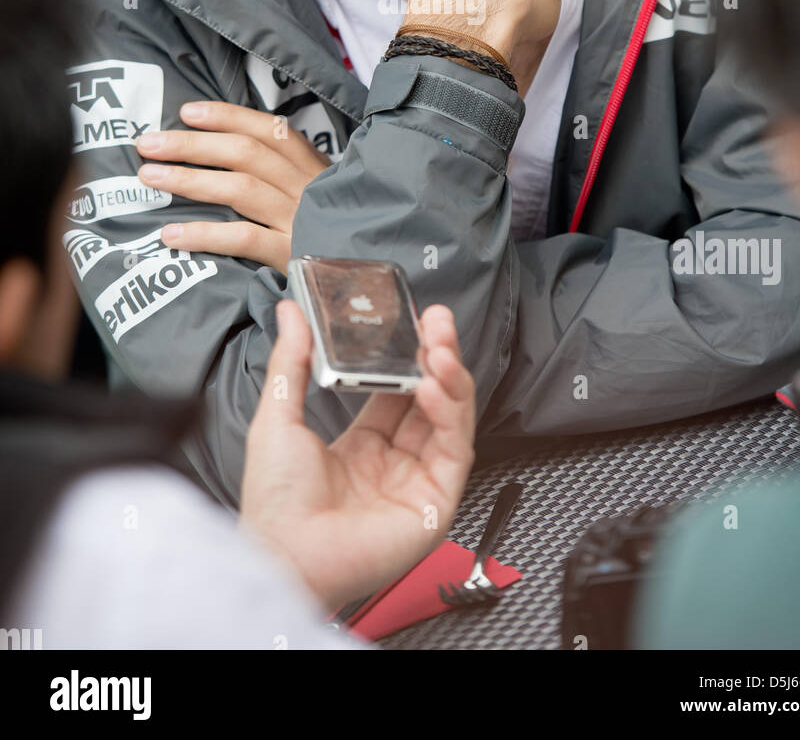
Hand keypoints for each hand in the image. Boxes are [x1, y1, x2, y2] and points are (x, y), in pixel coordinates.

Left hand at [135, 100, 330, 269]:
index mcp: (313, 167)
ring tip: (149, 177)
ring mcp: (300, 221)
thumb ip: (282, 174)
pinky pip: (243, 239)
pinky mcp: (292, 256)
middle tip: (148, 143)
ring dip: (190, 179)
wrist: (363, 280)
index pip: (269, 130)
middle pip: (246, 154)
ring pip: (241, 189)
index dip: (227, 117)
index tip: (187, 112)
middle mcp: (307, 188)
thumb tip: (223, 151)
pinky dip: (205, 235)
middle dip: (192, 145)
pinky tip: (171, 234)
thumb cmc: (328, 233)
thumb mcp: (316, 195)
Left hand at [240, 300, 474, 611]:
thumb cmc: (275, 504)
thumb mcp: (279, 417)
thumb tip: (291, 312)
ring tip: (439, 346)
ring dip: (450, 377)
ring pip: (452, 418)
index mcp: (362, 446)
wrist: (283, 555)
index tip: (414, 320)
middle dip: (438, 355)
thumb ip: (293, 360)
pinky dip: (450, 413)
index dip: (409, 355)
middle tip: (438, 320)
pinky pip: (453, 449)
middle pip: (432, 399)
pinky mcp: (435, 502)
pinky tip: (431, 387)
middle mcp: (395, 463)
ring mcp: (418, 482)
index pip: (400, 390)